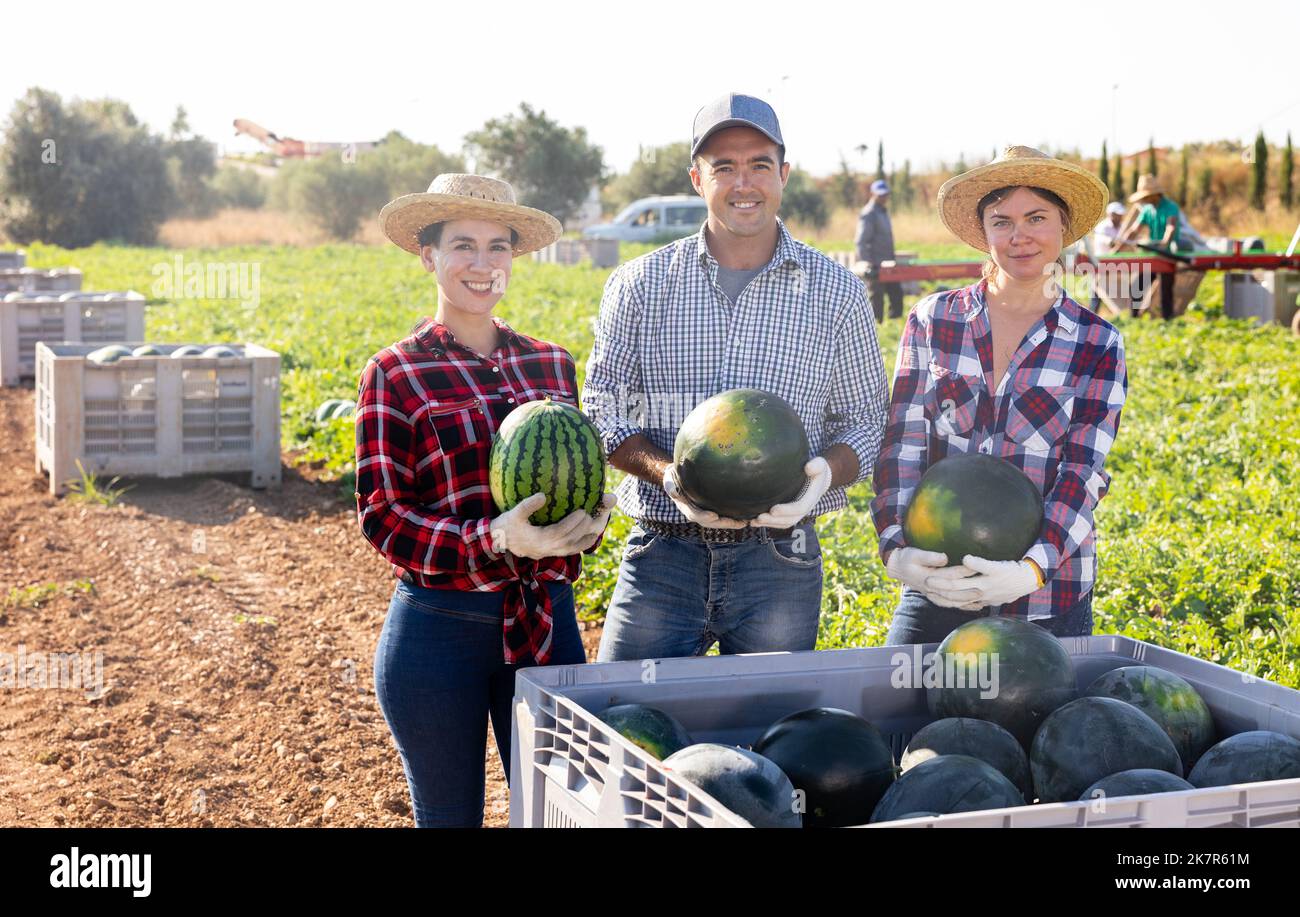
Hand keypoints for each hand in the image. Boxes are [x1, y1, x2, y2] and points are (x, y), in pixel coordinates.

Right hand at [489, 493, 612, 559]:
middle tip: (591, 514)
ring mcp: (549, 552)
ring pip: (571, 548)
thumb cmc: (507, 525)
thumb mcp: (513, 514)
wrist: (499, 542)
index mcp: (538, 539)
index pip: (559, 532)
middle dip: (582, 528)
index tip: (582, 511)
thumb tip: (542, 495)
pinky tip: (590, 538)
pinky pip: (568, 551)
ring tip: (597, 528)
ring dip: (585, 538)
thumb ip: (527, 505)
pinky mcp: (550, 552)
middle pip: (569, 541)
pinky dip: (581, 545)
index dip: (572, 523)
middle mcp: (546, 548)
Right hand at [662, 465, 747, 529]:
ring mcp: (703, 511)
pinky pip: (722, 516)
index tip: (714, 516)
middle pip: (709, 522)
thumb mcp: (669, 478)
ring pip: (717, 522)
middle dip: (723, 524)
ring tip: (744, 522)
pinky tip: (744, 517)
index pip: (694, 514)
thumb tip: (673, 491)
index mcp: (685, 506)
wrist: (678, 477)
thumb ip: (670, 484)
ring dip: (731, 523)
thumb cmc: (674, 476)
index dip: (703, 516)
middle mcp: (695, 512)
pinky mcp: (711, 508)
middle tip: (738, 523)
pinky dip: (732, 518)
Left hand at [753, 457, 830, 528]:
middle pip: (790, 520)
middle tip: (759, 518)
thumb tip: (809, 467)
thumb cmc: (817, 470)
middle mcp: (804, 509)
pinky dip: (768, 523)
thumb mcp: (820, 465)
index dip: (786, 510)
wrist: (819, 479)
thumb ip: (817, 466)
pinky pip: (779, 522)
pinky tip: (754, 521)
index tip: (773, 509)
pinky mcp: (789, 513)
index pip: (799, 508)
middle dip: (774, 520)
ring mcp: (797, 513)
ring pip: (783, 523)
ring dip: (769, 524)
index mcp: (811, 498)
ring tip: (754, 521)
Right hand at [886, 547, 979, 607]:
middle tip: (982, 589)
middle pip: (953, 593)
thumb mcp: (915, 554)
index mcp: (929, 577)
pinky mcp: (935, 596)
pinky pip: (950, 604)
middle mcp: (932, 588)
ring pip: (952, 602)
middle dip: (968, 592)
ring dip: (966, 603)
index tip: (977, 567)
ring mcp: (933, 594)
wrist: (898, 568)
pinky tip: (975, 606)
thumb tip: (944, 558)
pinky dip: (962, 607)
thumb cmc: (907, 558)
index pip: (949, 575)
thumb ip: (929, 557)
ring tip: (982, 601)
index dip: (963, 571)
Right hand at [923, 555, 1040, 608]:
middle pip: (956, 592)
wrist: (1030, 580)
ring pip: (966, 583)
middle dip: (939, 587)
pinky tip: (965, 558)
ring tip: (936, 573)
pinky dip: (975, 563)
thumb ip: (977, 595)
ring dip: (950, 578)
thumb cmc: (1010, 586)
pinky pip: (985, 567)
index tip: (927, 591)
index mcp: (979, 598)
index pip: (955, 601)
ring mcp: (991, 583)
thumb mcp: (993, 595)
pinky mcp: (999, 571)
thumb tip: (964, 595)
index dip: (940, 597)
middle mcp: (983, 593)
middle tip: (925, 581)